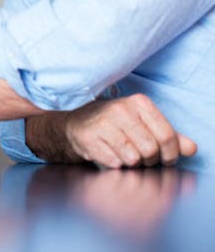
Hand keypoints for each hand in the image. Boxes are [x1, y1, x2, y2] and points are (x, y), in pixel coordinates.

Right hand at [64, 94, 196, 167]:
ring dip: (131, 163)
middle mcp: (120, 109)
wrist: (75, 126)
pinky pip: (114, 163)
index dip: (170, 154)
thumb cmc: (114, 125)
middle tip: (141, 158)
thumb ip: (170, 136)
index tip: (165, 158)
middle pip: (150, 150)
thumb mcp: (143, 124)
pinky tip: (108, 154)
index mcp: (138, 103)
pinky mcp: (89, 138)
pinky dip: (114, 164)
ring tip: (123, 154)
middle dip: (149, 160)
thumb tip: (191, 149)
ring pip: (133, 158)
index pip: (167, 136)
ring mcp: (103, 123)